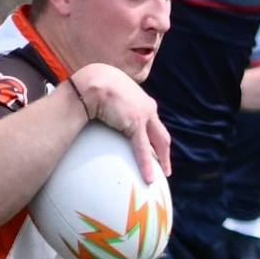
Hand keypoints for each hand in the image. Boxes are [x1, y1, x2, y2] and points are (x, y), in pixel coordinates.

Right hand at [72, 63, 171, 182]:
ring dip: (162, 159)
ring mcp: (144, 115)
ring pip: (158, 141)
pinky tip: (148, 177)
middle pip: (160, 133)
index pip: (152, 123)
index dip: (154, 136)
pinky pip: (143, 149)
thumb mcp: (110, 94)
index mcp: (141, 101)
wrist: (94, 81)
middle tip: (166, 166)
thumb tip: (103, 114)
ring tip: (163, 174)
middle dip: (164, 150)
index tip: (155, 149)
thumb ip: (113, 104)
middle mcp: (147, 107)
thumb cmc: (96, 85)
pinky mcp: (136, 123)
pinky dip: (146, 164)